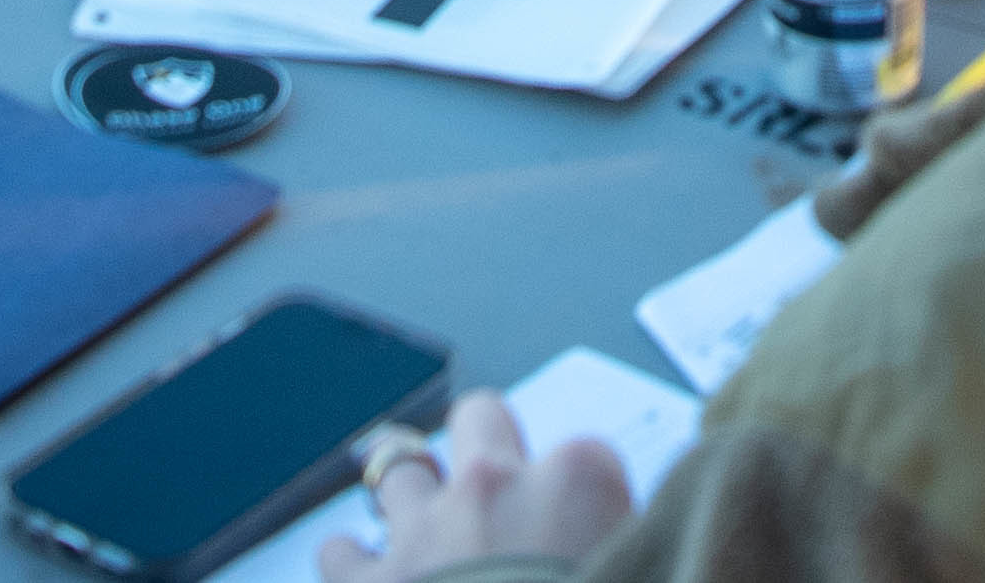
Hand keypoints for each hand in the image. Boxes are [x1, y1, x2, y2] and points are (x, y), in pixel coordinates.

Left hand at [322, 394, 635, 582]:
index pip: (588, 458)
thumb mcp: (644, 575)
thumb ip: (630, 551)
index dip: (585, 503)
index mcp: (579, 482)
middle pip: (482, 417)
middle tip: (498, 496)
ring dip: (412, 499)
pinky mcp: (367, 581)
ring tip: (427, 536)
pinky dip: (354, 564)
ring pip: (400, 469)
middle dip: (485, 446)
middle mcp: (496, 485)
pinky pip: (340, 549)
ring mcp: (424, 526)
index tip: (589, 538)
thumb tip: (619, 555)